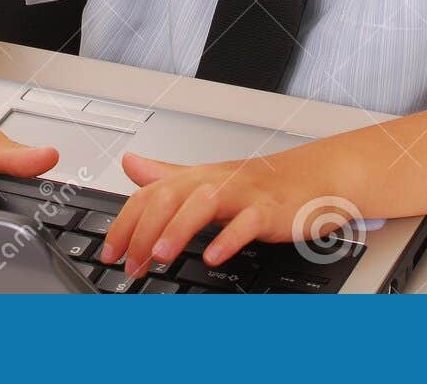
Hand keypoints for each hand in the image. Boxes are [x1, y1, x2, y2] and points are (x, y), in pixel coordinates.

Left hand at [97, 149, 358, 277]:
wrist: (316, 178)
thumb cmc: (261, 184)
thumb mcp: (208, 178)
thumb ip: (167, 175)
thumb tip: (130, 163)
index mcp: (197, 177)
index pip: (150, 195)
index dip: (125, 223)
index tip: (110, 253)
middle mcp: (216, 181)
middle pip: (171, 196)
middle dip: (144, 230)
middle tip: (130, 263)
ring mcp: (244, 194)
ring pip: (204, 203)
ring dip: (178, 228)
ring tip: (159, 255)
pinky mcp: (270, 211)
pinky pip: (247, 222)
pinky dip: (229, 239)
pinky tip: (213, 257)